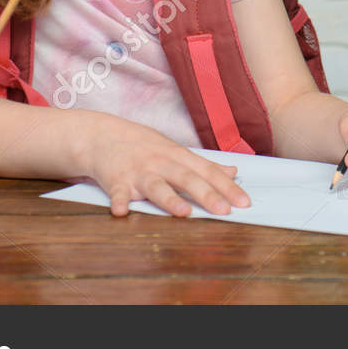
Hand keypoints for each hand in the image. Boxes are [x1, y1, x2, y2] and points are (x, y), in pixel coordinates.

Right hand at [77, 112, 251, 216]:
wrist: (102, 136)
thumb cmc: (143, 146)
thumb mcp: (176, 151)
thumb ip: (204, 165)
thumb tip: (233, 171)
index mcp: (179, 157)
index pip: (208, 172)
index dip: (227, 187)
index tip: (244, 202)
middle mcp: (162, 163)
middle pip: (187, 179)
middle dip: (207, 195)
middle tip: (224, 210)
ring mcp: (138, 172)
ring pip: (157, 186)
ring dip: (169, 199)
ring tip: (183, 212)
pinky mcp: (115, 180)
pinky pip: (117, 192)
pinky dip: (119, 201)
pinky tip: (121, 212)